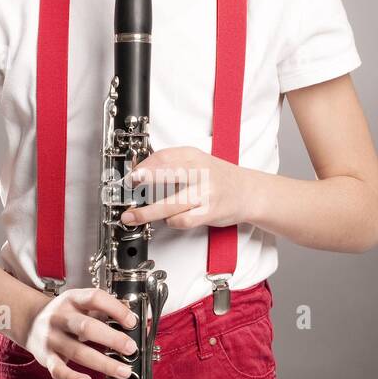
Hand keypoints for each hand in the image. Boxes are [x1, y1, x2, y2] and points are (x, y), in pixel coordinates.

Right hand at [20, 286, 139, 378]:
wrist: (29, 321)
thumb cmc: (64, 314)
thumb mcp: (80, 303)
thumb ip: (103, 309)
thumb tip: (132, 319)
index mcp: (72, 300)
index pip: (95, 299)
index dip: (116, 309)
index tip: (132, 322)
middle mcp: (60, 317)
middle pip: (87, 327)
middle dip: (112, 339)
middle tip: (131, 348)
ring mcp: (52, 338)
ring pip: (77, 352)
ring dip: (103, 363)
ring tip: (123, 371)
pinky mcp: (46, 357)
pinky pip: (58, 370)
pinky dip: (73, 378)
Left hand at [120, 146, 250, 229]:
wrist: (248, 192)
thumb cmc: (217, 177)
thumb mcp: (196, 160)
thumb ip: (172, 163)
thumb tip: (140, 171)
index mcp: (193, 156)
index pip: (165, 157)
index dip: (144, 166)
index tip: (130, 175)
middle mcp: (199, 172)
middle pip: (169, 173)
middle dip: (147, 177)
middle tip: (130, 184)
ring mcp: (205, 193)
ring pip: (171, 204)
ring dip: (148, 213)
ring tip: (132, 217)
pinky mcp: (210, 212)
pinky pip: (184, 220)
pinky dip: (172, 221)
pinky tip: (168, 219)